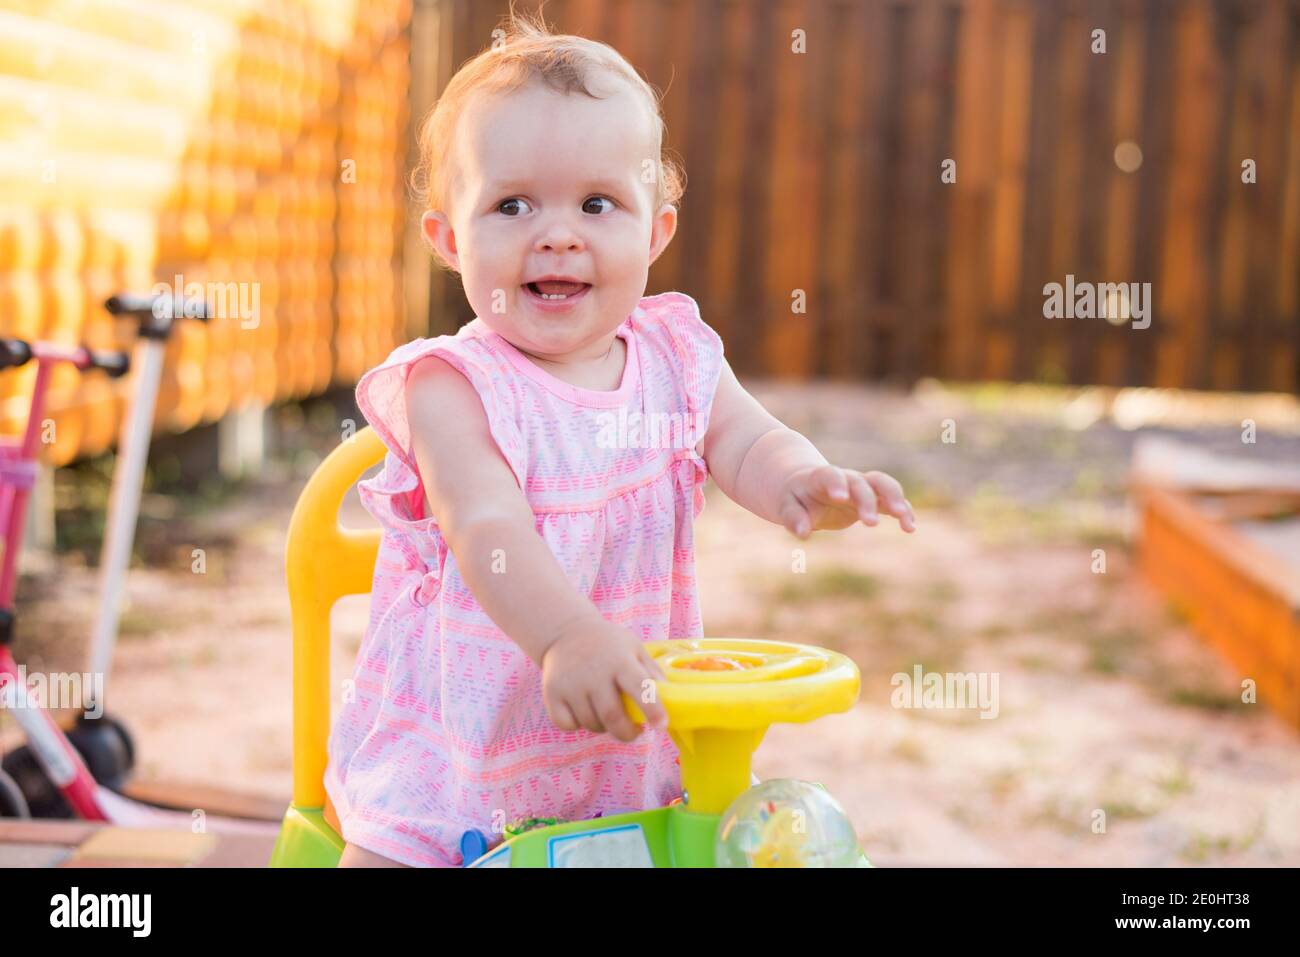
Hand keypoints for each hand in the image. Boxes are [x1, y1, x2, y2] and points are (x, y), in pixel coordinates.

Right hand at [539, 615, 668, 741]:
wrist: (566, 632)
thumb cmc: (608, 645)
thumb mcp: (634, 649)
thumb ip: (652, 674)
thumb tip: (673, 702)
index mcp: (619, 660)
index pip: (639, 686)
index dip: (652, 709)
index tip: (661, 726)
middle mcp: (594, 672)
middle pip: (613, 716)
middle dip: (627, 733)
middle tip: (633, 731)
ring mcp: (570, 683)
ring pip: (591, 724)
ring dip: (603, 727)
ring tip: (606, 711)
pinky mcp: (551, 693)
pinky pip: (568, 725)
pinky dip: (578, 725)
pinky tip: (583, 709)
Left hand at [779, 465, 915, 538]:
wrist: (807, 485)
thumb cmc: (794, 497)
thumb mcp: (785, 506)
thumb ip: (793, 518)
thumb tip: (803, 534)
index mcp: (821, 477)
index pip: (830, 475)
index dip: (836, 483)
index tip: (840, 498)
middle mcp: (845, 479)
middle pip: (862, 483)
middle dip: (868, 501)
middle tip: (871, 524)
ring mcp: (861, 487)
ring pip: (883, 485)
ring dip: (895, 500)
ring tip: (905, 522)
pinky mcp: (872, 499)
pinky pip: (891, 501)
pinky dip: (902, 511)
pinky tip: (910, 528)